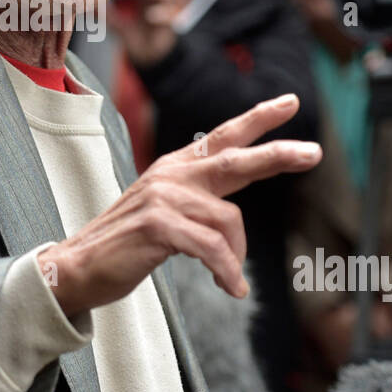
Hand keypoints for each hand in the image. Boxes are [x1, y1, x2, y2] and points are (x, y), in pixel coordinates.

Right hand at [36, 94, 321, 318]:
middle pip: (234, 160)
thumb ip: (196, 205)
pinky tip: (229, 288)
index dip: (257, 119)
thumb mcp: (163, 214)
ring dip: (234, 257)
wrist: (77, 268)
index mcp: (173, 169)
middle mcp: (170, 175)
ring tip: (227, 279)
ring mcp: (163, 197)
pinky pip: (213, 249)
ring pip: (228, 220)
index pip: (222, 137)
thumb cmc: (124, 246)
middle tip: (314, 153)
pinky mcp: (159, 225)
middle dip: (277, 156)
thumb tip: (231, 218)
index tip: (290, 103)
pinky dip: (226, 272)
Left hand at [109, 0, 180, 67]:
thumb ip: (106, 14)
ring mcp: (169, 11)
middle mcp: (162, 0)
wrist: (146, 56)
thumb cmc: (134, 34)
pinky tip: (151, 15)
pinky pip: (171, 17)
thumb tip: (88, 6)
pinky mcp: (172, 25)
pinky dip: (162, 15)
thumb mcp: (117, 23)